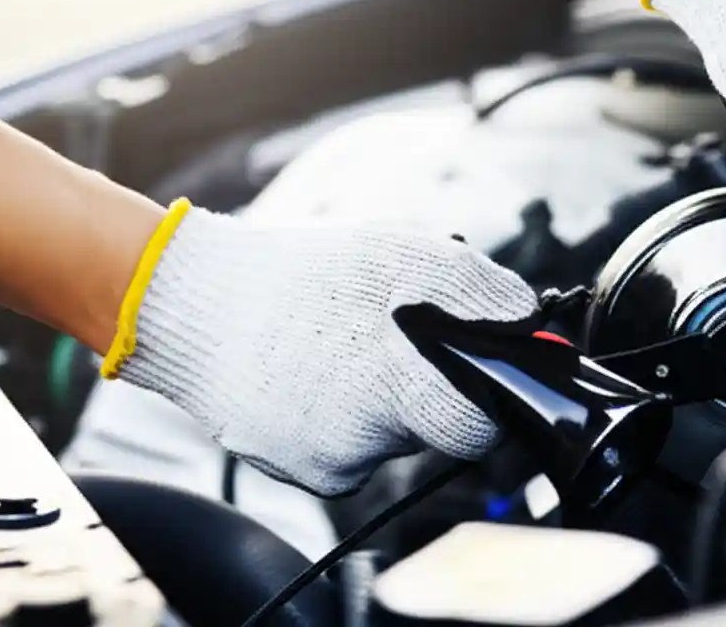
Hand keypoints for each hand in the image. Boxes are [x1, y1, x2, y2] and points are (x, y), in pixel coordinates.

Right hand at [106, 201, 537, 496]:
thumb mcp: (400, 250)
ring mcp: (336, 456)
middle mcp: (370, 426)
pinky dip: (348, 429)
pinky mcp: (307, 474)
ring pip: (397, 442)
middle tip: (404, 356)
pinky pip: (356, 459)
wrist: (196, 307)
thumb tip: (528, 318)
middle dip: (438, 395)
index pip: (481, 422)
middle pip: (442, 432)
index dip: (487, 394)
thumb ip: (475, 286)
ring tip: (343, 356)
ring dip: (387, 407)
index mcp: (400, 370)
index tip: (475, 370)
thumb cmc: (306, 271)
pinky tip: (318, 386)